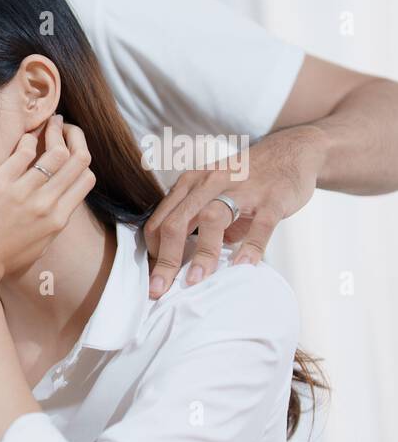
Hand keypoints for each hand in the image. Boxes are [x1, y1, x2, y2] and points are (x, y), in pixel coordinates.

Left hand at [0, 115, 95, 284]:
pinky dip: (28, 139)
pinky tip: (24, 137)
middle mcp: (46, 205)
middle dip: (75, 137)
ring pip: (56, 152)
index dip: (82, 159)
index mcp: (58, 220)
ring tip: (48, 124)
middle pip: (78, 160)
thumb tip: (59, 206)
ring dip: (55, 131)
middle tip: (63, 127)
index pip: (86, 178)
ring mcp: (24, 194)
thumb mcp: (37, 246)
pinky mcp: (0, 184)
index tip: (72, 148)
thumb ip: (51, 224)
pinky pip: (24, 151)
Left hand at [142, 125, 322, 297]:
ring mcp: (242, 188)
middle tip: (160, 290)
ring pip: (212, 219)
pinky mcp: (273, 197)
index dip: (151, 254)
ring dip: (201, 253)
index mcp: (188, 185)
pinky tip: (242, 267)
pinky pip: (260, 225)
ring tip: (195, 281)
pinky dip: (250, 247)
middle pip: (176, 223)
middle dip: (165, 260)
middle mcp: (208, 183)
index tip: (152, 280)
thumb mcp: (209, 196)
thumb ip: (193, 224)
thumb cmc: (244, 182)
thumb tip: (176, 265)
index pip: (159, 222)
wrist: (291, 151)